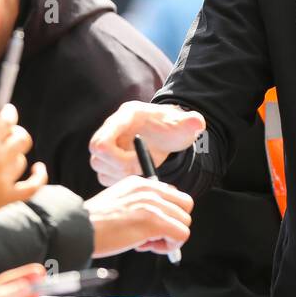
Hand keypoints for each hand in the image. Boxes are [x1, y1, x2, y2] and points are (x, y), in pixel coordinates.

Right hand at [0, 104, 47, 235]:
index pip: (7, 120)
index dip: (9, 113)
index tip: (8, 111)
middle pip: (21, 138)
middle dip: (15, 133)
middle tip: (7, 135)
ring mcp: (3, 179)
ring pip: (21, 160)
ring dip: (14, 156)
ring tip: (1, 159)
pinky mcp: (5, 198)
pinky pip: (32, 186)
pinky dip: (39, 176)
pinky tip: (38, 168)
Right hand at [84, 174, 193, 257]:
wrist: (80, 229)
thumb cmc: (95, 223)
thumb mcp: (120, 201)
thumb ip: (141, 204)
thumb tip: (161, 221)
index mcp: (141, 182)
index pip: (173, 195)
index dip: (166, 214)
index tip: (148, 226)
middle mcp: (150, 189)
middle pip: (186, 206)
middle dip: (173, 223)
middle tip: (151, 235)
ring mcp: (153, 204)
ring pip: (185, 221)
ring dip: (168, 237)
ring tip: (145, 242)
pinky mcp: (154, 221)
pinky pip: (181, 234)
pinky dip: (169, 246)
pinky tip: (146, 246)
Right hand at [89, 101, 204, 185]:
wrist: (169, 131)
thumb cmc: (174, 126)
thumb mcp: (185, 124)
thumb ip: (192, 122)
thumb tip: (197, 124)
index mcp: (126, 116)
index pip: (102, 140)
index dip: (115, 157)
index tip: (138, 161)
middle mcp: (112, 130)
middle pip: (98, 157)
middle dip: (121, 168)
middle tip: (142, 168)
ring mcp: (109, 144)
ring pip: (99, 167)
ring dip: (120, 174)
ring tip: (142, 168)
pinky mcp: (109, 159)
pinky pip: (104, 175)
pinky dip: (120, 179)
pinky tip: (138, 173)